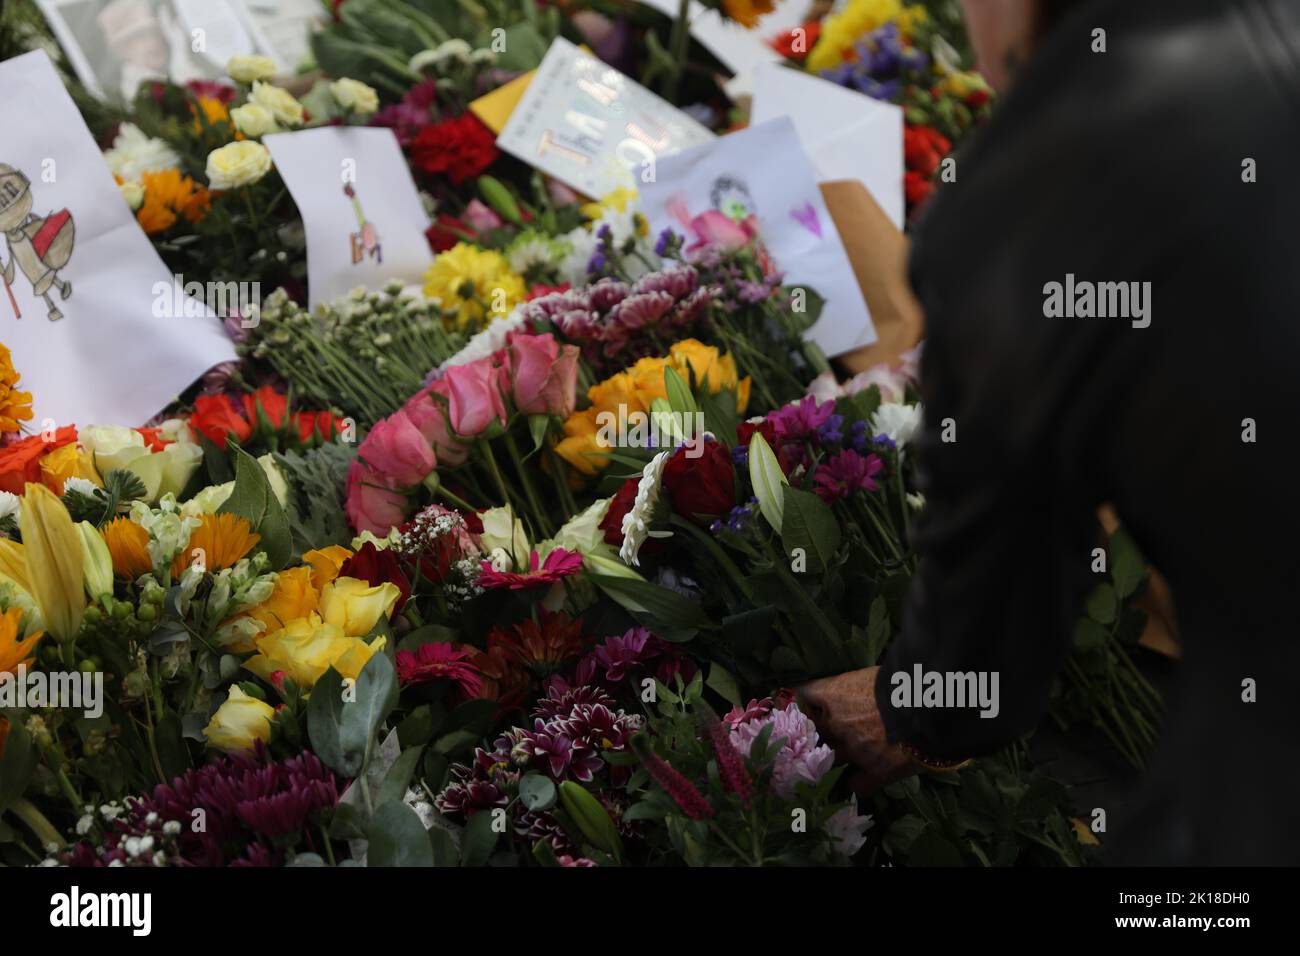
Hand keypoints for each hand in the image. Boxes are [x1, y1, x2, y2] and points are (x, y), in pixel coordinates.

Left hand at [797, 667, 919, 795]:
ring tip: (840, 758)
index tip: (804, 705)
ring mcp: (855, 750)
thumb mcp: (873, 674)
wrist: (932, 703)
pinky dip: (859, 782)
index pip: (803, 696)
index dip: (804, 702)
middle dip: (818, 733)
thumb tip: (852, 692)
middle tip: (823, 733)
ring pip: (830, 760)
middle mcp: (837, 723)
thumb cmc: (904, 679)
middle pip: (813, 732)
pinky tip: (863, 779)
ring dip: (834, 759)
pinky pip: (856, 785)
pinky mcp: (875, 771)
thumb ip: (854, 688)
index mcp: (834, 694)